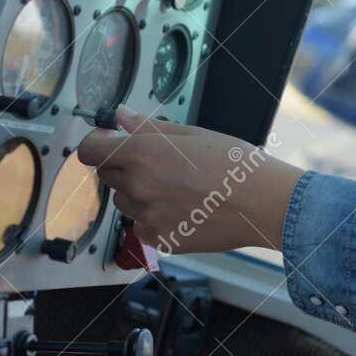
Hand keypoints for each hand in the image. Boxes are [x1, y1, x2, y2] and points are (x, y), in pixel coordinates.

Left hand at [75, 106, 303, 253]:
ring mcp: (147, 216)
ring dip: (139, 193)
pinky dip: (155, 217)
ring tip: (178, 188)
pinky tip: (184, 208)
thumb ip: (149, 127)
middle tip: (158, 163)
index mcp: (143, 154)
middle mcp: (138, 187)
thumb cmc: (237, 165)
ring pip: (125, 202)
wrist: (265, 204)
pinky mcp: (160, 239)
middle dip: (123, 166)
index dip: (97, 144)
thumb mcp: (194, 135)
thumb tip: (121, 116)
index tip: (108, 142)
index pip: (90, 150)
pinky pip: (142, 225)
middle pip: (106, 175)